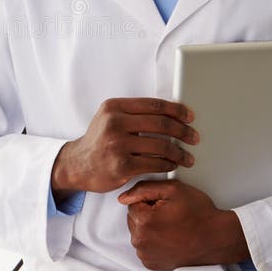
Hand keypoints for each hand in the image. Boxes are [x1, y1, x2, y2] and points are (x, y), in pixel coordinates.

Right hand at [51, 97, 197, 196]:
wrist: (77, 165)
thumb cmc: (99, 140)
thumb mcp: (109, 118)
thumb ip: (133, 113)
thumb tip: (170, 113)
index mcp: (114, 107)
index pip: (153, 105)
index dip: (176, 110)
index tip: (189, 116)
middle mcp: (114, 123)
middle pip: (161, 123)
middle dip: (183, 131)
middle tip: (194, 137)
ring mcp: (117, 145)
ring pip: (161, 146)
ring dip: (179, 153)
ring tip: (188, 157)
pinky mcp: (122, 166)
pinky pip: (154, 164)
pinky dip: (168, 165)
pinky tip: (172, 165)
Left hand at [118, 179, 249, 269]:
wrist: (216, 238)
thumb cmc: (199, 214)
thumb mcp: (173, 189)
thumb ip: (143, 188)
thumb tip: (123, 197)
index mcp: (144, 221)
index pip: (132, 203)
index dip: (150, 201)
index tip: (165, 205)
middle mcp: (141, 241)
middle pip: (134, 219)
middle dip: (148, 214)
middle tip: (170, 215)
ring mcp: (146, 255)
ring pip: (139, 233)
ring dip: (149, 228)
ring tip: (171, 227)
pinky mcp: (152, 264)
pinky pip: (145, 247)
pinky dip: (153, 242)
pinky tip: (169, 238)